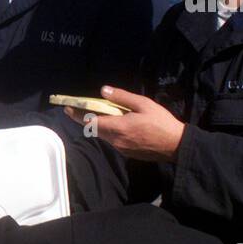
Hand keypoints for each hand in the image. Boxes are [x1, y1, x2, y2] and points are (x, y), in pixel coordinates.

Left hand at [62, 85, 185, 161]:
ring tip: (99, 114)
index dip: (76, 115)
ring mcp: (120, 148)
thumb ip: (122, 97)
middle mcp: (115, 140)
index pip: (90, 121)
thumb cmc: (161, 122)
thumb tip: (103, 90)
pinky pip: (112, 140)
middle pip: (94, 129)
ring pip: (103, 135)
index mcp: (117, 127)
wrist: (176, 145)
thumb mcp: (143, 104)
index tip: (67, 108)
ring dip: (98, 125)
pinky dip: (109, 131)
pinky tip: (115, 124)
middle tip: (80, 108)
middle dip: (85, 119)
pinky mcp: (126, 153)